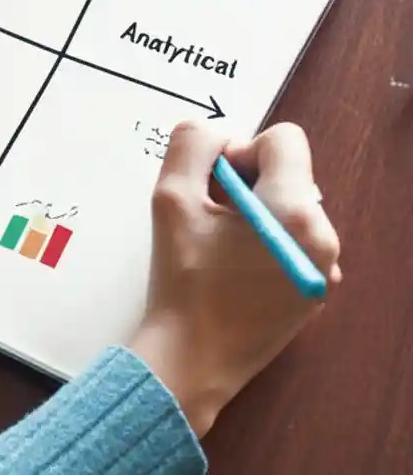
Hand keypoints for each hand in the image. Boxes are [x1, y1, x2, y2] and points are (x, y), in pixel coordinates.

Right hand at [128, 121, 341, 436]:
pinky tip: (230, 269)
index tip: (210, 184)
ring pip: (287, 207)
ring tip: (214, 246)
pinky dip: (261, 242)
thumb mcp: (171, 201)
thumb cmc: (181, 283)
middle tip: (205, 216)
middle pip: (287, 174)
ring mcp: (322, 268)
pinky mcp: (311, 290)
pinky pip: (291, 242)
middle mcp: (322, 237)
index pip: (284, 139)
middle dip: (244, 183)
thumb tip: (210, 132)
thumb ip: (190, 147)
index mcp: (296, 211)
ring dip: (250, 213)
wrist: (192, 361)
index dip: (239, 149)